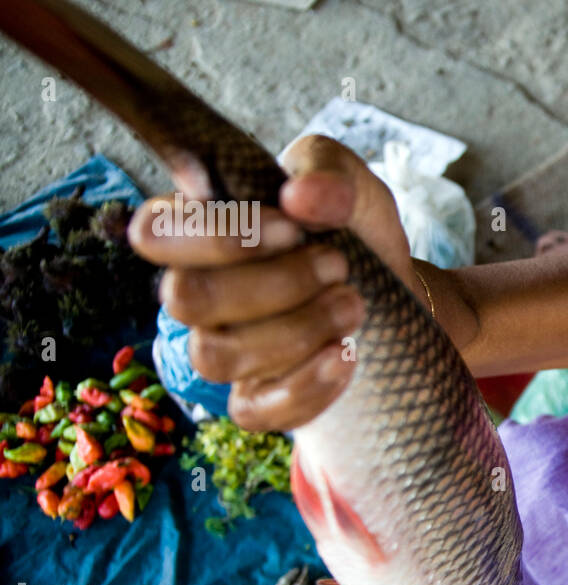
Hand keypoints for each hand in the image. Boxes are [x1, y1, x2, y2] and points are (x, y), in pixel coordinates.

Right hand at [128, 134, 417, 431]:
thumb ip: (328, 172)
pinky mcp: (256, 400)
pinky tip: (346, 355)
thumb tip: (301, 195)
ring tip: (354, 303)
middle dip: (274, 282)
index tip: (294, 227)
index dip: (219, 234)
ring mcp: (222, 350)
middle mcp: (199, 293)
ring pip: (216, 356)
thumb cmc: (353, 232)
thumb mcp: (351, 187)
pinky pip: (253, 412)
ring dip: (297, 330)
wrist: (395, 297)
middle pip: (184, 299)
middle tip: (338, 264)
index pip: (154, 233)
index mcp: (200, 230)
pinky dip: (306, 386)